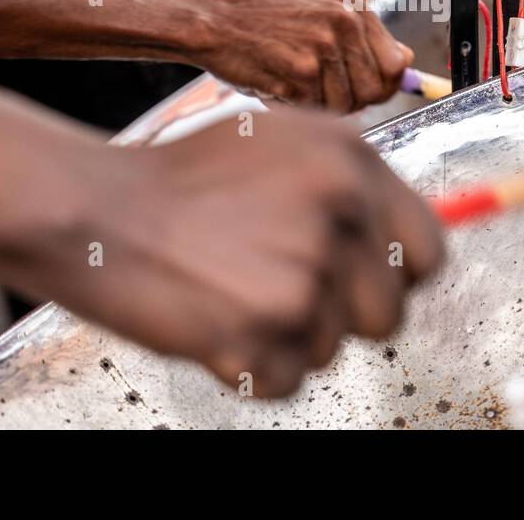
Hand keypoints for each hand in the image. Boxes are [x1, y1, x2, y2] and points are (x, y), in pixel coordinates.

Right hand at [30, 110, 442, 396]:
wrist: (96, 209)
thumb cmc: (178, 178)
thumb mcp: (278, 143)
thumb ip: (347, 186)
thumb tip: (404, 242)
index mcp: (350, 159)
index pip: (428, 250)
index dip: (398, 276)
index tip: (367, 284)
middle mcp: (339, 211)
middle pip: (389, 312)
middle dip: (343, 316)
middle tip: (284, 291)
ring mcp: (305, 272)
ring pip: (333, 349)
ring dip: (288, 336)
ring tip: (233, 289)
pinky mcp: (266, 329)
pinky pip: (288, 380)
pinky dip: (250, 366)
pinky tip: (214, 317)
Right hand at [192, 0, 413, 112]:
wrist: (215, 24)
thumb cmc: (265, 28)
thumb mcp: (320, 18)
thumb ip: (362, 41)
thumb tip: (406, 66)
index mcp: (354, 11)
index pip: (397, 65)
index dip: (383, 86)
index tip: (363, 89)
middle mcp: (344, 25)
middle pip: (374, 92)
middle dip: (350, 101)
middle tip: (318, 90)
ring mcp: (324, 48)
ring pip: (345, 106)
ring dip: (318, 105)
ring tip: (292, 81)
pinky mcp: (302, 71)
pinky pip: (315, 110)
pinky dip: (295, 106)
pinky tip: (276, 84)